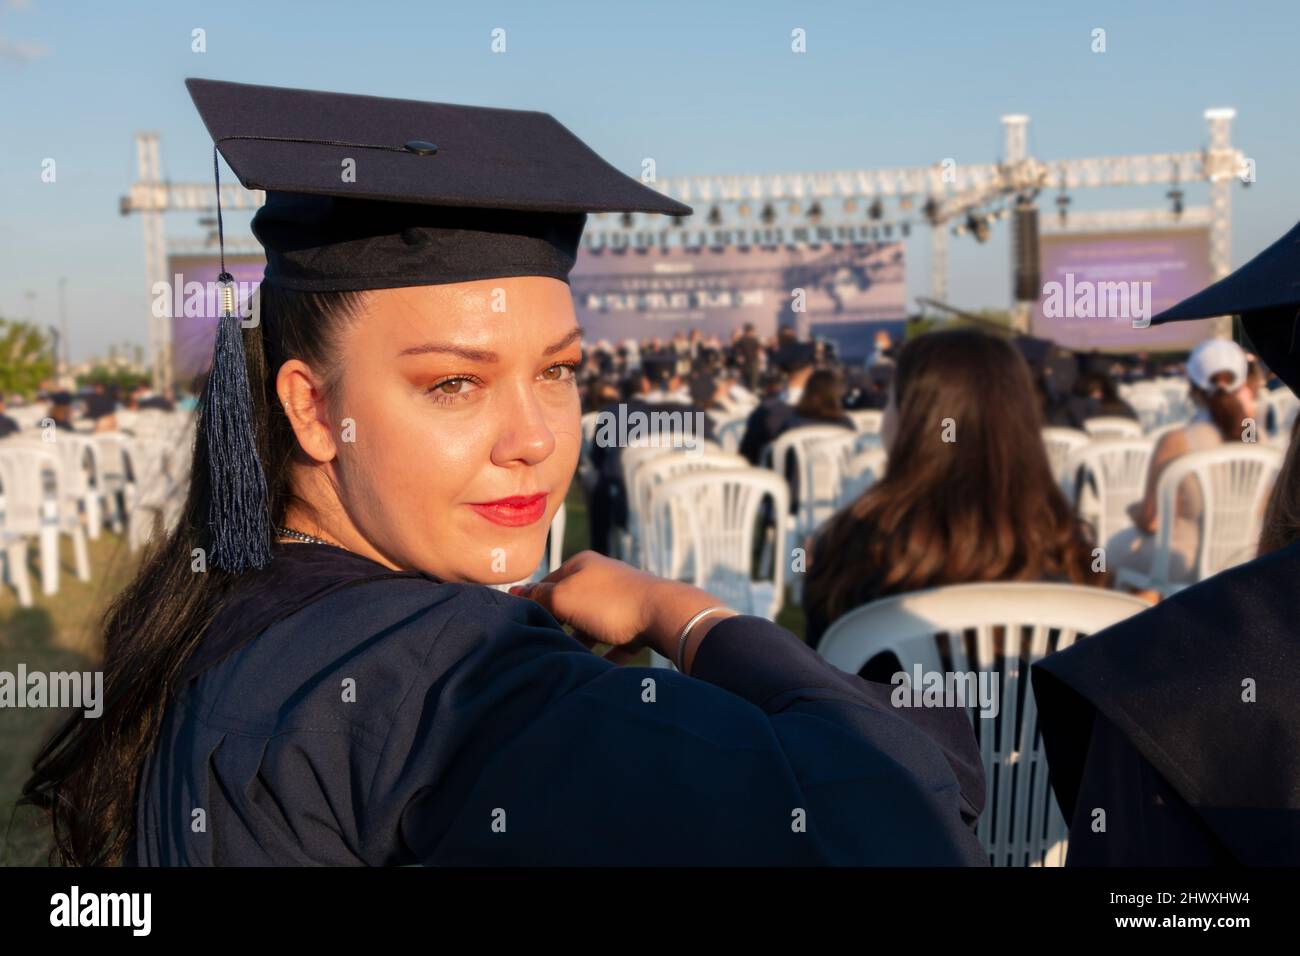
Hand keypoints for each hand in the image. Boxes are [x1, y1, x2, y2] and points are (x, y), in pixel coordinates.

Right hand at [510, 551, 734, 669]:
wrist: (664, 614)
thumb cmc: (609, 603)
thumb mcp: (565, 597)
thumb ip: (540, 596)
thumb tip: (517, 592)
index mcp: (582, 565)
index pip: (548, 582)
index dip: (533, 601)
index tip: (522, 622)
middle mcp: (603, 576)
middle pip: (571, 602)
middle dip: (558, 622)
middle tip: (545, 642)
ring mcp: (623, 598)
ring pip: (593, 622)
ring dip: (582, 640)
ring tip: (569, 658)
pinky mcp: (640, 621)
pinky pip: (617, 640)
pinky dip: (608, 653)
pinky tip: (598, 670)